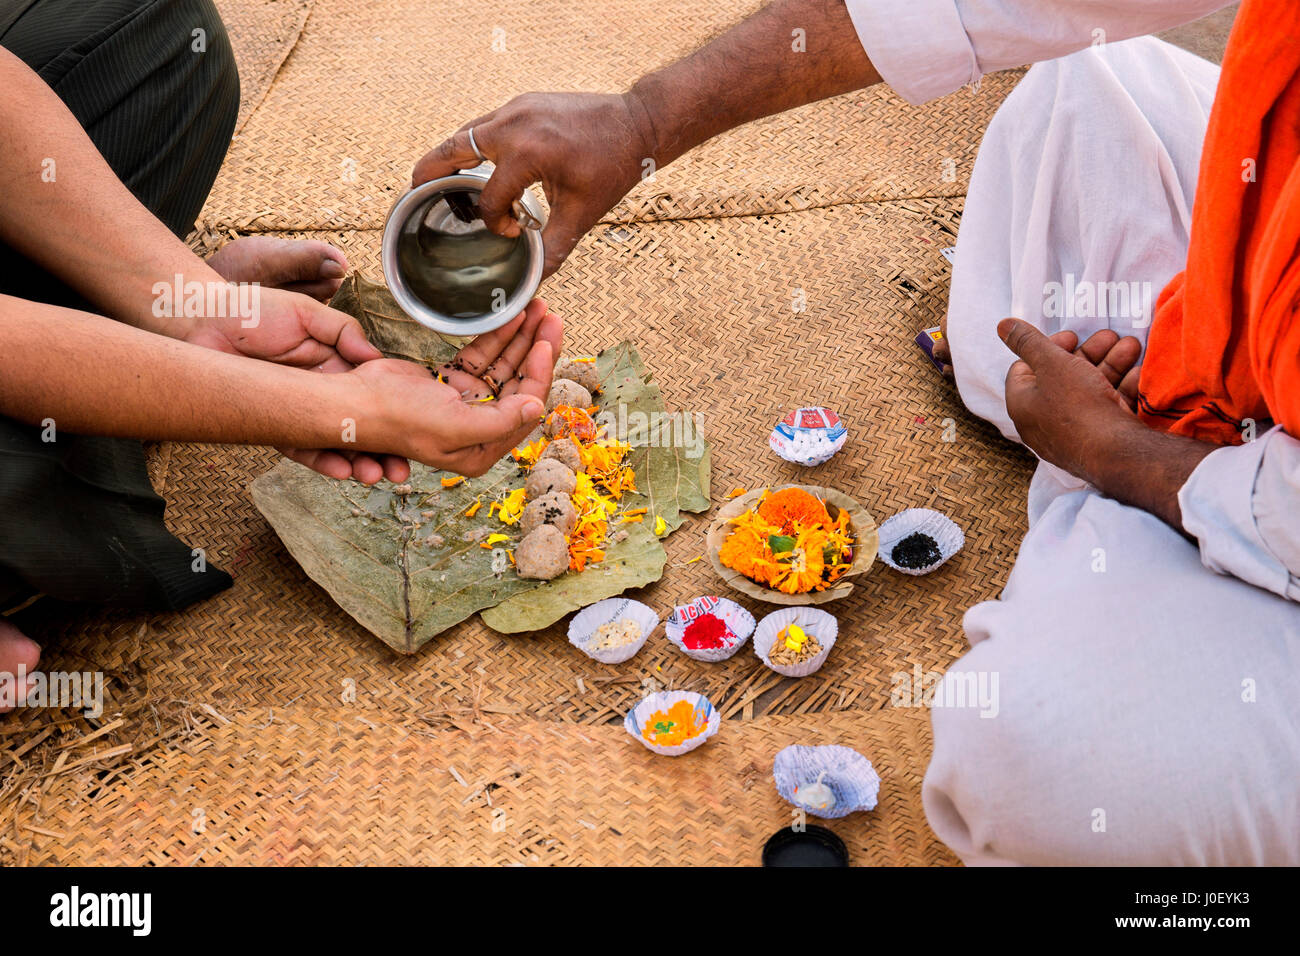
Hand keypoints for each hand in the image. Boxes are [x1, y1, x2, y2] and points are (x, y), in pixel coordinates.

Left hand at [182, 286, 412, 481]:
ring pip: (336, 443)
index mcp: (337, 364)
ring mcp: (300, 410)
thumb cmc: (252, 310)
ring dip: (357, 462)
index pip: (375, 394)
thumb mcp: (306, 313)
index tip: (416, 430)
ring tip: (374, 476)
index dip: (397, 414)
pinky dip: (321, 461)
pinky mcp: (273, 425)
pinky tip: (342, 471)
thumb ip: (343, 332)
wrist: (201, 321)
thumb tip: (375, 357)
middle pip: (361, 426)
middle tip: (400, 471)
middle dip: (383, 451)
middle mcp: (323, 391)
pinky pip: (301, 448)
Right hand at [300, 300, 561, 480]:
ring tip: (538, 309)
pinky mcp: (451, 383)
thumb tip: (537, 407)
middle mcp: (479, 430)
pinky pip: (482, 358)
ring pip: (504, 367)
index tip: (545, 345)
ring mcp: (465, 405)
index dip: (539, 375)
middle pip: (520, 385)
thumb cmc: (399, 419)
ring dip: (521, 339)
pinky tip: (512, 317)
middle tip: (552, 319)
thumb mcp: (455, 426)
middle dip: (537, 350)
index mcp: (482, 449)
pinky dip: (497, 337)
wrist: (355, 401)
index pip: (525, 408)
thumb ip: (500, 421)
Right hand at [412, 92, 655, 276]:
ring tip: (434, 179)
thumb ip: (554, 249)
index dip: (496, 223)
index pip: (490, 198)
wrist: (637, 124)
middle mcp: (514, 124)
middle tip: (413, 193)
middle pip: (452, 149)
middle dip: (429, 173)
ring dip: (449, 157)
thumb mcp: (583, 214)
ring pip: (466, 133)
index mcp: (527, 153)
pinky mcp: (522, 103)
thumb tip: (534, 283)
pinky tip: (473, 163)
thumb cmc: (613, 168)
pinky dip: (473, 145)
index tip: (514, 233)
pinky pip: (486, 124)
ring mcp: (516, 108)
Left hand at [1000, 319, 1144, 485]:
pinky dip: (1121, 388)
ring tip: (1133, 346)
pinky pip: (1106, 408)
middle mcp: (1042, 420)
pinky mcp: (1098, 440)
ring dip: (1112, 363)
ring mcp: (1071, 432)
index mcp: (1022, 402)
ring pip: (1090, 389)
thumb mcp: (1051, 364)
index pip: (1025, 368)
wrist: (1115, 454)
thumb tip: (1002, 324)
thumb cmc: (1076, 405)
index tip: (1072, 335)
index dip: (1047, 346)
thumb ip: (1028, 341)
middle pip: (1063, 376)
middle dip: (1090, 352)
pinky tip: (1139, 372)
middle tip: (1111, 336)